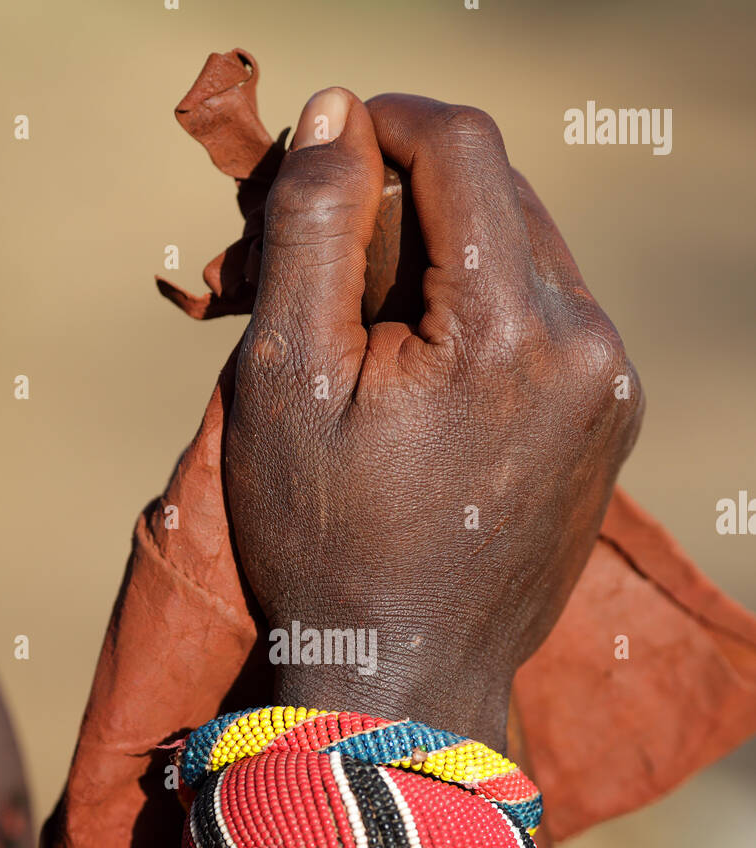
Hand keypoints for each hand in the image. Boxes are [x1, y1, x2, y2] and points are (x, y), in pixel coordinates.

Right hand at [225, 88, 643, 750]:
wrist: (401, 683)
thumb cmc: (326, 547)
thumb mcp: (285, 383)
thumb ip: (312, 230)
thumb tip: (337, 115)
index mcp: (511, 329)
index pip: (461, 147)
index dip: (382, 124)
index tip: (320, 156)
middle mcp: (589, 347)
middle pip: (497, 197)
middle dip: (405, 200)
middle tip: (321, 259)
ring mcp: (611, 391)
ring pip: (524, 257)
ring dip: (443, 259)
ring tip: (363, 331)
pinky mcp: (608, 426)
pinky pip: (546, 322)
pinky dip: (481, 314)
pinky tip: (421, 375)